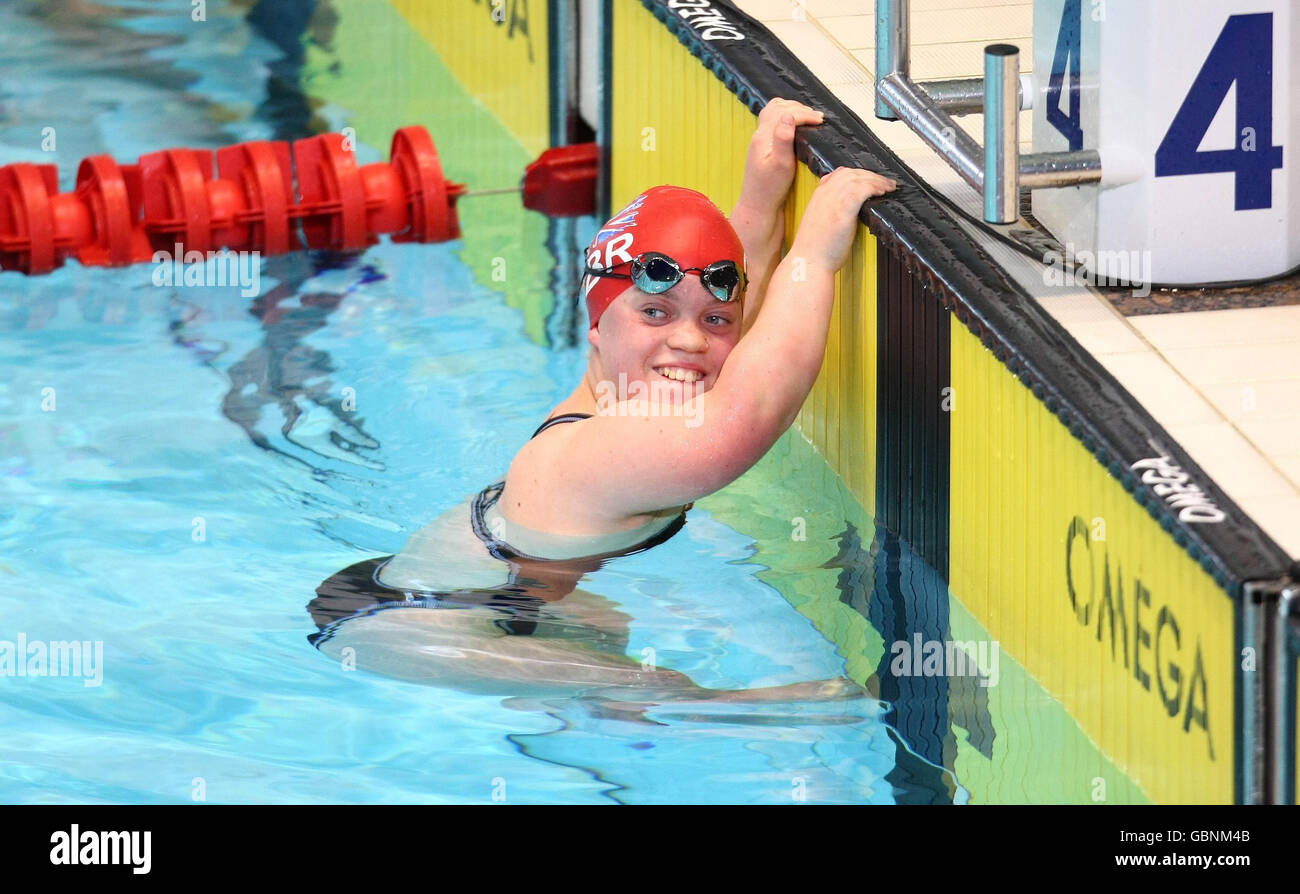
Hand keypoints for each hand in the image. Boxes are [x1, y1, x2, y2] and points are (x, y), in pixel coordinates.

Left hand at [736, 98, 824, 213]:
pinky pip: (772, 122)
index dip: (804, 114)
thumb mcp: (781, 164)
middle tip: (817, 117)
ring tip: (808, 115)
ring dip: (791, 109)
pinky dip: (785, 117)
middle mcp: (759, 136)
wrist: (758, 205)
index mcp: (763, 138)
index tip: (819, 120)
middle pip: (776, 108)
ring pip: (773, 112)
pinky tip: (795, 125)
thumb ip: (783, 138)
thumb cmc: (770, 189)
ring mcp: (759, 141)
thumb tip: (788, 116)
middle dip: (799, 108)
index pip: (784, 113)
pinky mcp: (762, 147)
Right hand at [790, 167, 895, 270]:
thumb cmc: (815, 250)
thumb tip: (846, 211)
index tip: (868, 180)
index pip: (838, 174)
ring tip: (888, 186)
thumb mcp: (819, 224)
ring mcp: (833, 200)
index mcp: (818, 196)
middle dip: (869, 175)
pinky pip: (863, 189)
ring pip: (858, 178)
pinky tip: (883, 192)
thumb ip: (830, 212)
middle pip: (850, 173)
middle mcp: (824, 194)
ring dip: (876, 180)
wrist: (809, 262)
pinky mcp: (843, 209)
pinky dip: (875, 187)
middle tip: (883, 182)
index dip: (856, 174)